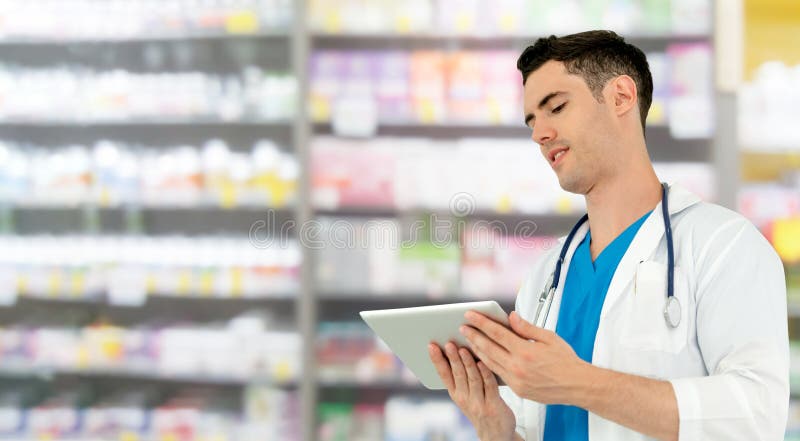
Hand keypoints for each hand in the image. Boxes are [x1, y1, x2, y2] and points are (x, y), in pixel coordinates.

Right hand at [429, 341, 516, 440]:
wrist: (495, 433)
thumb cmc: (480, 406)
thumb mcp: (466, 395)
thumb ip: (462, 376)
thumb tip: (457, 349)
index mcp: (455, 393)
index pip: (444, 374)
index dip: (437, 360)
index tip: (431, 346)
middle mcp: (464, 398)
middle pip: (457, 374)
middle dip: (452, 358)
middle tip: (448, 343)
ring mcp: (479, 402)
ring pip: (472, 378)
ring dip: (467, 363)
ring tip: (463, 349)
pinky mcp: (494, 405)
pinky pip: (489, 386)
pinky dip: (485, 373)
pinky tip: (483, 362)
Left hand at [461, 310, 588, 404]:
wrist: (577, 386)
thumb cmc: (566, 361)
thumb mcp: (549, 338)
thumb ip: (526, 328)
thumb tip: (511, 317)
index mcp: (525, 351)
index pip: (497, 333)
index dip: (481, 322)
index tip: (470, 315)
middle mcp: (518, 367)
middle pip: (488, 348)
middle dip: (473, 336)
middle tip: (462, 327)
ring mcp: (516, 380)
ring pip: (489, 362)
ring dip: (476, 350)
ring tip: (468, 340)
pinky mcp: (518, 390)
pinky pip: (498, 374)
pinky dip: (487, 364)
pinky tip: (482, 357)